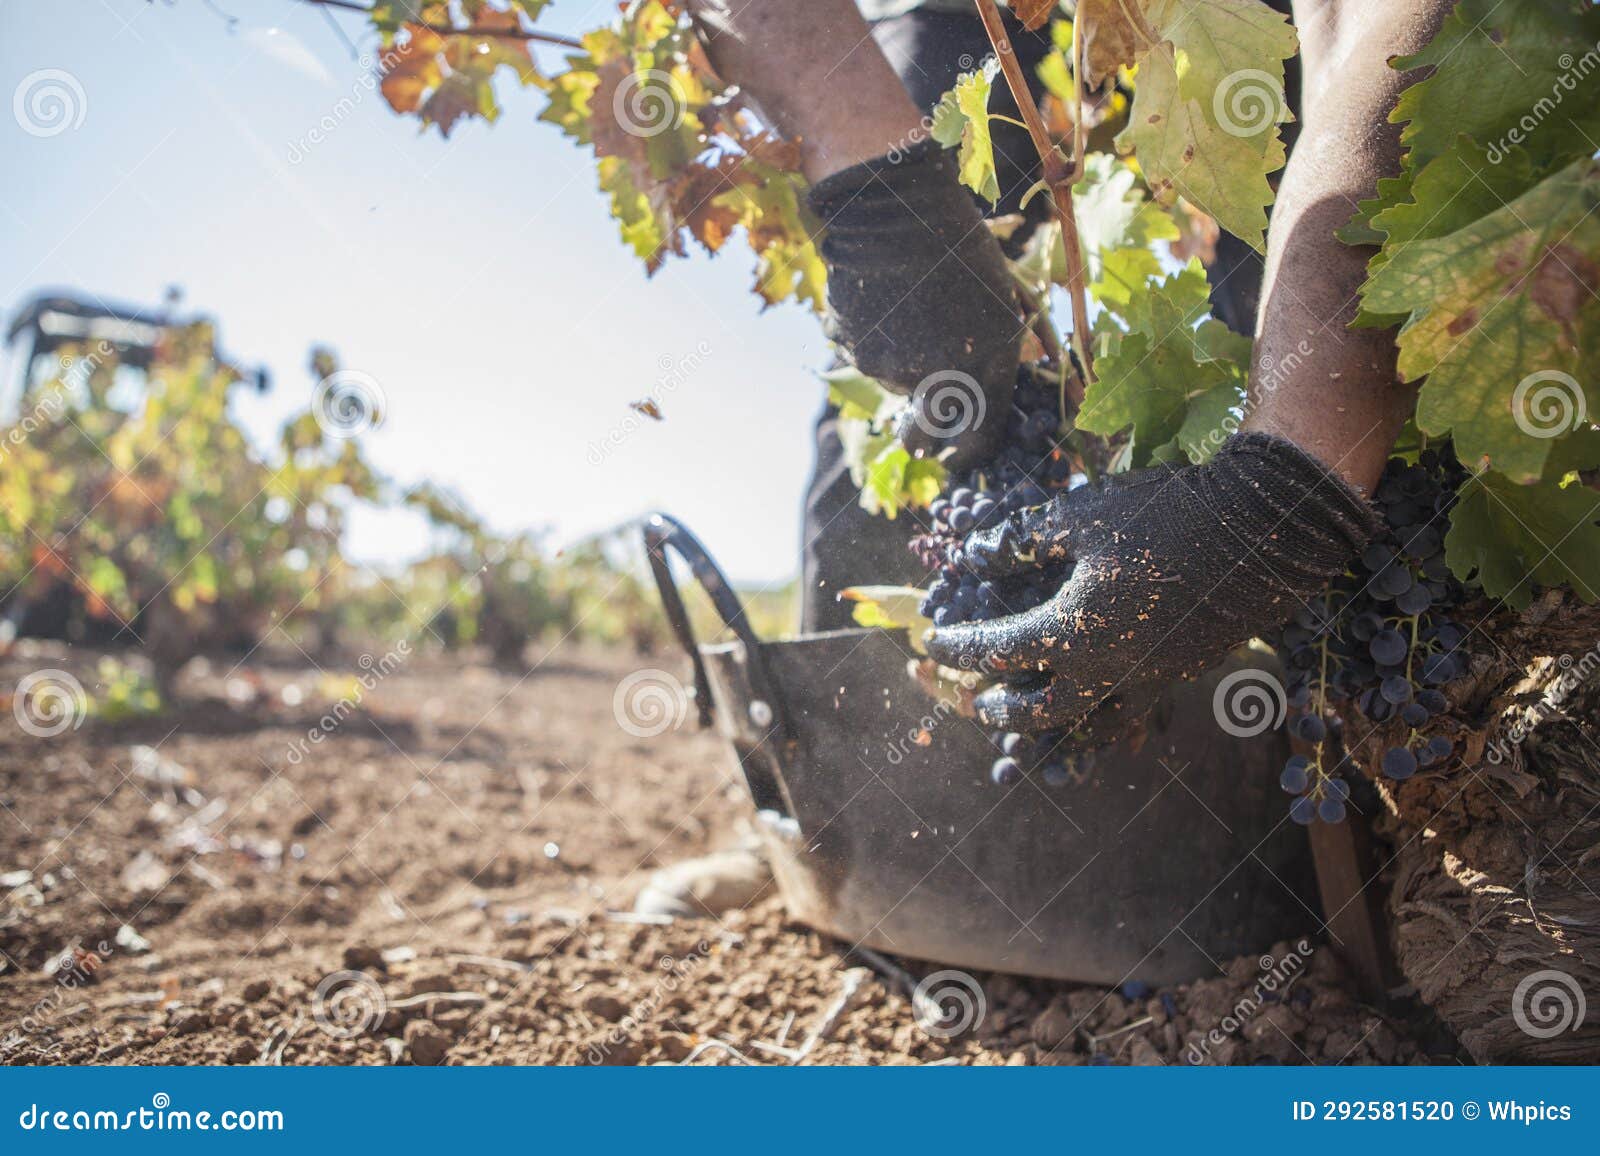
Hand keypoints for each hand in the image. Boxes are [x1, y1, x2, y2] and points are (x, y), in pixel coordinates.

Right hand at [807, 142, 1021, 467]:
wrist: (894, 207)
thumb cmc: (958, 247)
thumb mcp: (998, 300)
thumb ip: (994, 356)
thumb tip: (981, 401)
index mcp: (988, 363)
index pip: (978, 439)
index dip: (966, 456)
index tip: (956, 458)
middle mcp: (939, 375)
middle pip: (921, 436)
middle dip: (919, 436)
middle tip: (917, 424)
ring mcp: (891, 366)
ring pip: (891, 388)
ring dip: (896, 367)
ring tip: (904, 312)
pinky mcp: (853, 350)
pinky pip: (862, 360)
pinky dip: (870, 342)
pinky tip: (878, 301)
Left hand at [924, 434, 1378, 731]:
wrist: (1261, 532)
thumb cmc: (1162, 515)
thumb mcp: (1080, 517)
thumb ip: (1021, 543)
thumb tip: (973, 558)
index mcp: (1075, 634)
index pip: (999, 652)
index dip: (962, 647)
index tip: (935, 641)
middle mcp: (1110, 671)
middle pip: (1042, 713)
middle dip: (1004, 712)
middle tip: (979, 705)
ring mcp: (1151, 679)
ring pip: (1093, 723)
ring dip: (1057, 722)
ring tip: (1038, 712)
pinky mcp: (1184, 672)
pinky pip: (1135, 710)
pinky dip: (1108, 713)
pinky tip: (1102, 696)